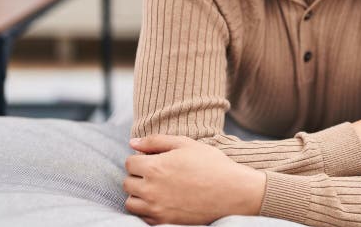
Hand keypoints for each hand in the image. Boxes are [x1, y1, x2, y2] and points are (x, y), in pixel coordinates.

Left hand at [123, 134, 265, 224]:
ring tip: (156, 188)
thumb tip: (132, 142)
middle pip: (128, 182)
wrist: (232, 192)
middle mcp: (151, 189)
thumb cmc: (212, 164)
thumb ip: (156, 141)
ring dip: (139, 194)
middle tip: (157, 173)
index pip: (130, 163)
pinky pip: (142, 216)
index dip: (141, 158)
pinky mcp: (163, 221)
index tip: (154, 160)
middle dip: (138, 176)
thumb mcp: (186, 144)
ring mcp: (156, 208)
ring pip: (131, 202)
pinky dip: (147, 209)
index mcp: (155, 167)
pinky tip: (163, 201)